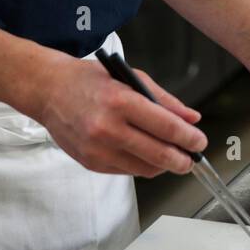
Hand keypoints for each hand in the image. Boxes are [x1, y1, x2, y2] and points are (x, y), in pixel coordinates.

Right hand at [32, 54, 206, 177]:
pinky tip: (145, 155)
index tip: (200, 143)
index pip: (167, 127)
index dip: (190, 139)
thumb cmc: (89, 81)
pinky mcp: (90, 163)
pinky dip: (141, 166)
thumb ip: (164, 100)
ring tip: (171, 157)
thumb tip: (192, 118)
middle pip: (159, 155)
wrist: (48, 91)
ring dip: (163, 166)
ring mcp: (98, 149)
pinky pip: (127, 171)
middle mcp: (108, 128)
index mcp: (121, 102)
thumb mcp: (131, 78)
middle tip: (192, 159)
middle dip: (183, 160)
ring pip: (145, 169)